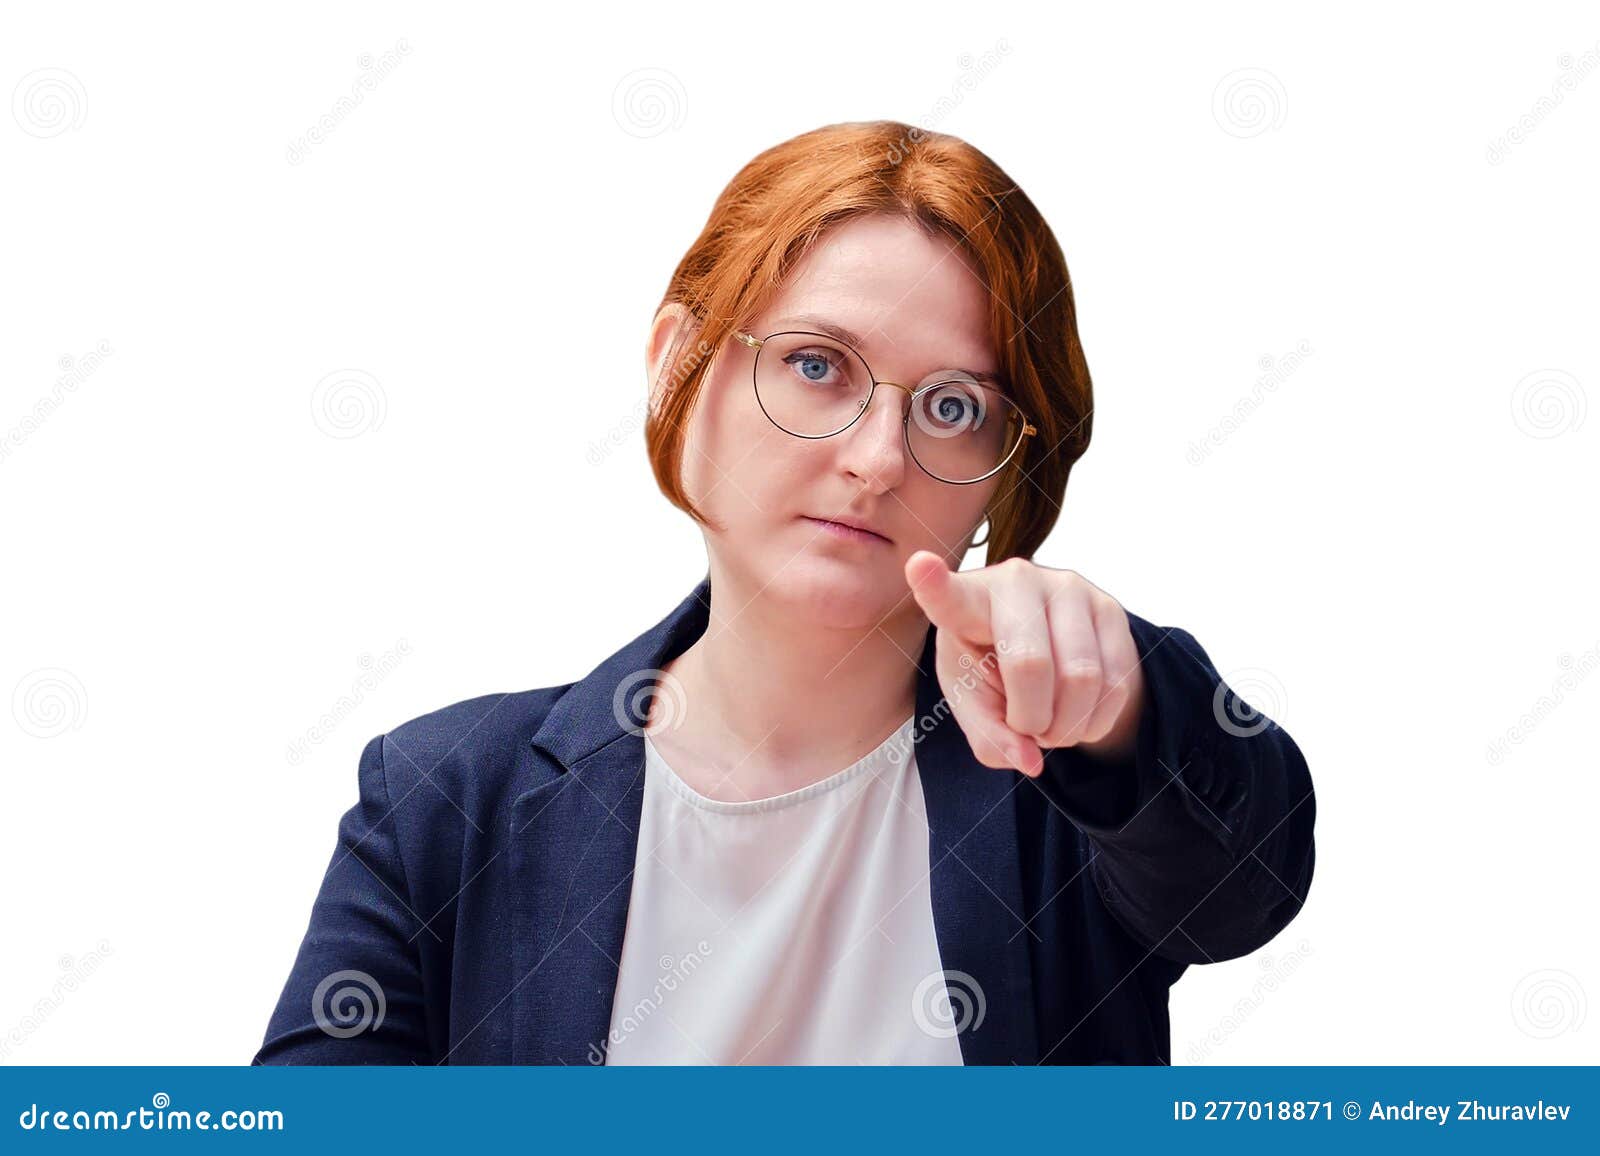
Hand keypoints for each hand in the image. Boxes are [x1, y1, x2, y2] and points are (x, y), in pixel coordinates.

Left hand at [904, 551, 1145, 777]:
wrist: (1049, 647)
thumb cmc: (991, 667)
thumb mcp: (973, 701)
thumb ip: (989, 736)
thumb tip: (1030, 760)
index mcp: (968, 600)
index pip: (949, 596)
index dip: (934, 584)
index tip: (918, 566)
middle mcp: (1018, 581)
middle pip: (1031, 665)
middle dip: (1031, 720)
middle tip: (1027, 726)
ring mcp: (1070, 588)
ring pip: (1082, 678)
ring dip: (1068, 726)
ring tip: (1053, 722)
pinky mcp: (1111, 608)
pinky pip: (1116, 683)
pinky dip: (1095, 721)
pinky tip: (1078, 714)